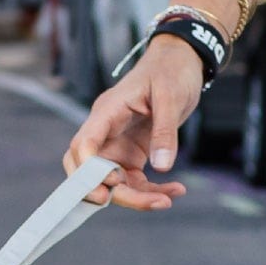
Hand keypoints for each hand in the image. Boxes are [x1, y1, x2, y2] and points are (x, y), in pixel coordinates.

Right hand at [65, 38, 201, 211]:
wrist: (182, 62)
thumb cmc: (172, 70)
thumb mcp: (171, 96)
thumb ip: (165, 131)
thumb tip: (162, 167)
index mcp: (106, 113)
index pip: (82, 146)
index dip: (88, 171)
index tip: (110, 184)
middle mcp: (105, 134)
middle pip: (92, 174)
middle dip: (112, 193)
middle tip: (144, 202)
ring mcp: (117, 148)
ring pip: (114, 185)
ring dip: (137, 198)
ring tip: (168, 199)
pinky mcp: (131, 156)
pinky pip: (135, 183)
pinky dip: (152, 191)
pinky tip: (176, 190)